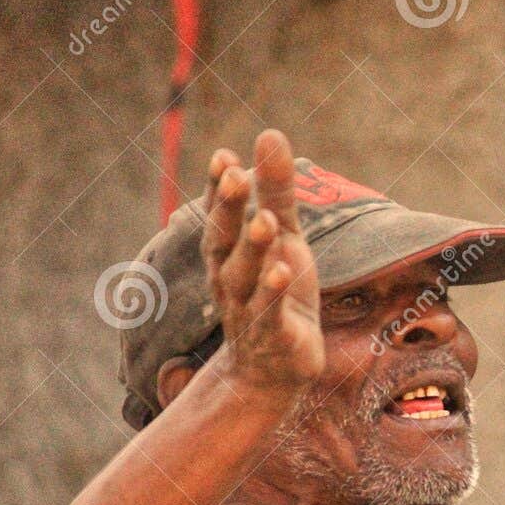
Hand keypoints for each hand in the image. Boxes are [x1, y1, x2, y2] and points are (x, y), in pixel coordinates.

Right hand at [200, 129, 324, 394]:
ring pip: (245, 277)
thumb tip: (269, 133)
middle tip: (236, 176)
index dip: (220, 189)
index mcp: (231, 253)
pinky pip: (269, 314)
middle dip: (229, 210)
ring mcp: (249, 310)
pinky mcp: (273, 337)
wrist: (273, 371)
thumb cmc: (277, 294)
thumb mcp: (284, 237)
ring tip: (264, 221)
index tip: (224, 157)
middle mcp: (231, 279)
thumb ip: (277, 191)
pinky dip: (273, 294)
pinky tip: (282, 271)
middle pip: (225, 242)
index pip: (221, 216)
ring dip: (253, 250)